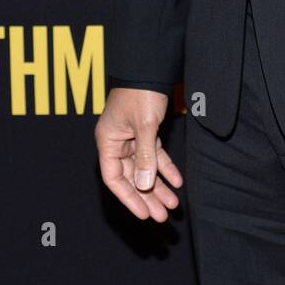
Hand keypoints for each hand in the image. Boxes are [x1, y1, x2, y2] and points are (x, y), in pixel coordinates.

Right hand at [95, 87, 181, 221]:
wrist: (150, 68)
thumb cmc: (141, 93)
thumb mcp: (144, 125)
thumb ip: (145, 156)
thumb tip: (145, 186)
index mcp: (107, 142)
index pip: (114, 179)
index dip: (129, 199)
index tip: (144, 214)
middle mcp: (116, 143)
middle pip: (130, 178)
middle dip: (147, 198)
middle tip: (162, 216)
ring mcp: (131, 138)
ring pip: (144, 169)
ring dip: (158, 186)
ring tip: (172, 205)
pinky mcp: (145, 132)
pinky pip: (154, 155)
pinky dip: (166, 168)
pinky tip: (177, 181)